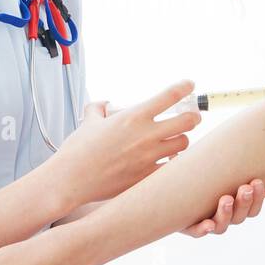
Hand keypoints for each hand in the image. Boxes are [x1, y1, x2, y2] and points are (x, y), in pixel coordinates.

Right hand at [46, 79, 202, 217]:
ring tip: (177, 140)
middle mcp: (146, 135)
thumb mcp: (88, 121)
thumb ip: (98, 108)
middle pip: (187, 121)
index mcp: (134, 116)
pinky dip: (173, 163)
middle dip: (193, 117)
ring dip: (182, 140)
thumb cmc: (78, 150)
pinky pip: (171, 168)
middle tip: (192, 117)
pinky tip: (168, 162)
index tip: (189, 85)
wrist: (71, 179)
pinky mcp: (147, 177)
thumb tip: (103, 104)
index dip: (185, 87)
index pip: (170, 95)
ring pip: (183, 145)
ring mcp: (149, 157)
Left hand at [181, 178, 264, 236]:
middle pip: (239, 217)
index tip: (257, 181)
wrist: (171, 193)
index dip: (258, 198)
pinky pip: (197, 232)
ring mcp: (207, 224)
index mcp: (234, 208)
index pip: (252, 209)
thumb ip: (237, 171)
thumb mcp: (218, 172)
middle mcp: (223, 219)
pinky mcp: (189, 227)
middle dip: (244, 202)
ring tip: (226, 199)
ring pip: (221, 226)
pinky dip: (204, 229)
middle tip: (244, 188)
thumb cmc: (201, 178)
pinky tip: (208, 224)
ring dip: (226, 213)